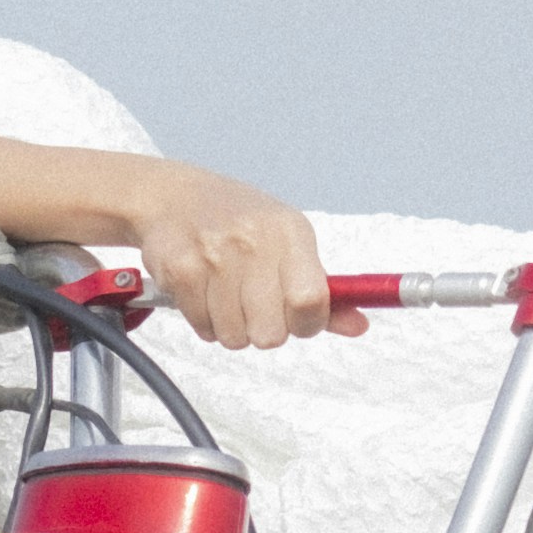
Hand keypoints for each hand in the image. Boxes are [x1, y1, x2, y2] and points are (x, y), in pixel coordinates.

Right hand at [125, 164, 358, 353]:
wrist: (173, 196)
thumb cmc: (239, 223)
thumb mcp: (289, 244)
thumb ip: (324, 292)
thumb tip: (360, 325)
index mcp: (290, 231)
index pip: (310, 301)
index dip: (306, 324)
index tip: (298, 320)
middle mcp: (254, 239)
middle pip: (271, 332)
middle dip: (265, 331)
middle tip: (256, 308)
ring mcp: (214, 254)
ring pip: (234, 336)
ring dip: (231, 327)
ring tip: (226, 296)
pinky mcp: (180, 268)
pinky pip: (203, 328)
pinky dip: (204, 321)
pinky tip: (204, 293)